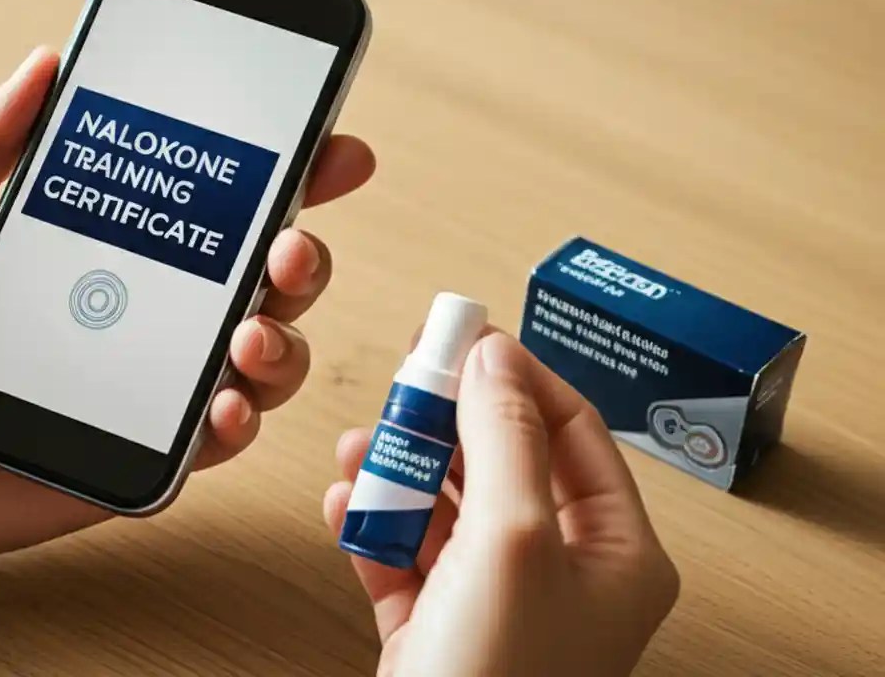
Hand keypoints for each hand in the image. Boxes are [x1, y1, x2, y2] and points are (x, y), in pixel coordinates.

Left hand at [0, 47, 375, 569]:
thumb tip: (48, 61)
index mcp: (102, 255)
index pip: (210, 210)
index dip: (282, 180)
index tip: (328, 149)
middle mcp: (138, 319)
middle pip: (261, 281)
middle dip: (304, 256)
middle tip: (287, 244)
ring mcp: (145, 391)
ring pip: (261, 358)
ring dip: (283, 338)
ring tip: (248, 331)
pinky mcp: (138, 459)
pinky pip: (219, 440)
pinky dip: (243, 417)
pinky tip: (224, 400)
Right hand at [324, 333, 678, 676]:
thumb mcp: (510, 536)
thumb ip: (503, 436)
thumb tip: (493, 357)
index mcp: (613, 553)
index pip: (574, 432)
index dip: (519, 378)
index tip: (467, 338)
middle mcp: (559, 573)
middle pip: (499, 462)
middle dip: (443, 426)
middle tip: (402, 389)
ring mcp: (495, 601)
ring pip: (446, 504)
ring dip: (400, 471)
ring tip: (362, 449)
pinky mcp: (437, 625)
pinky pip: (406, 553)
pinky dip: (374, 524)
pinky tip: (349, 506)